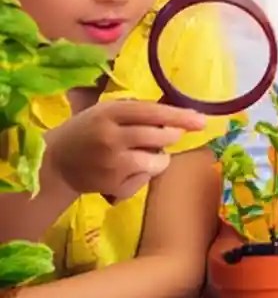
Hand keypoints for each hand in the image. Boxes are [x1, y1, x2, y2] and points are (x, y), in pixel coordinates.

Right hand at [45, 100, 206, 199]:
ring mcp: (113, 163)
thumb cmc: (86, 131)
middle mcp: (111, 137)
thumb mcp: (105, 112)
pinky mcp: (114, 185)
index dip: (180, 117)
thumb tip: (176, 115)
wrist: (56, 163)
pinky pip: (146, 179)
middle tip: (167, 136)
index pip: (153, 112)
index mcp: (109, 113)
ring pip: (158, 161)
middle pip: (161, 137)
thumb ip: (136, 112)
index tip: (202, 121)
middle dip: (171, 137)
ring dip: (160, 158)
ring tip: (143, 154)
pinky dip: (145, 174)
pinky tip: (128, 170)